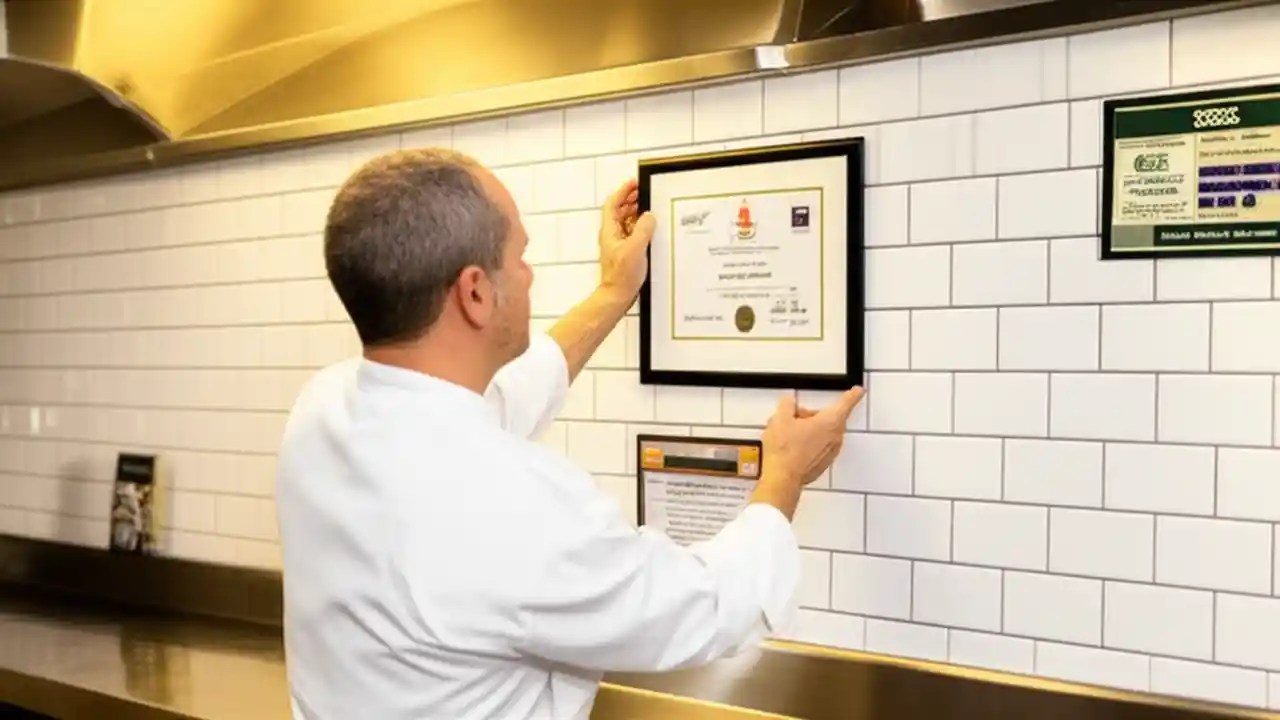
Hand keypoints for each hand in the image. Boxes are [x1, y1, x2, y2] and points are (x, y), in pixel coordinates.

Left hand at [597, 179, 655, 303]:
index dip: (622, 191)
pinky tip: (649, 228)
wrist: (617, 295)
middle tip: (643, 193)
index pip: (612, 204)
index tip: (633, 183)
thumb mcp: (635, 248)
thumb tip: (648, 216)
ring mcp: (617, 244)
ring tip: (647, 207)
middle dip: (630, 199)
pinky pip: (630, 233)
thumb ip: (643, 229)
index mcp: (610, 231)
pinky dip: (639, 226)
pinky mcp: (624, 253)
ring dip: (635, 212)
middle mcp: (611, 236)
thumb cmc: (622, 276)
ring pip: (624, 221)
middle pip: (618, 211)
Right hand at [761, 388, 863, 487]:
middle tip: (795, 417)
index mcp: (830, 421)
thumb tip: (788, 402)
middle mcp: (835, 437)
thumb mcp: (781, 419)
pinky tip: (792, 448)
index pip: (846, 403)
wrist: (782, 478)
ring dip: (810, 430)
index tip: (858, 390)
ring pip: (824, 434)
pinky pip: (819, 448)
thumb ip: (787, 405)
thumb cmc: (785, 451)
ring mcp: (830, 452)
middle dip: (813, 416)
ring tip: (789, 435)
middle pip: (829, 418)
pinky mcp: (822, 464)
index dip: (852, 394)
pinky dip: (809, 445)